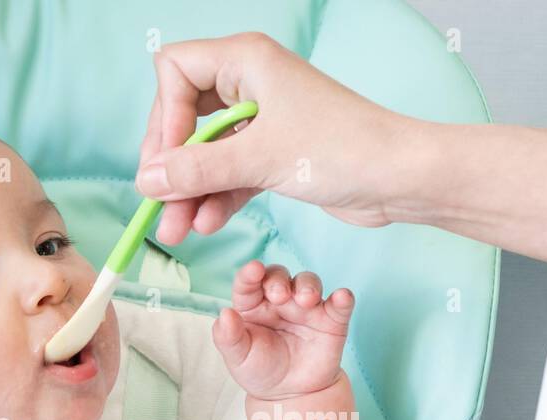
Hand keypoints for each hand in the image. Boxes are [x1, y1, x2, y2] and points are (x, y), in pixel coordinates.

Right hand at [136, 32, 408, 244]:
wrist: (400, 179)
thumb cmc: (342, 149)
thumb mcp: (260, 158)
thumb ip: (199, 170)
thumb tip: (146, 181)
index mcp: (246, 60)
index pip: (175, 71)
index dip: (164, 118)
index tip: (168, 163)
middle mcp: (251, 83)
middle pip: (185, 117)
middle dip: (172, 165)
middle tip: (158, 206)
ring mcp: (265, 120)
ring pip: (209, 152)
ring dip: (191, 191)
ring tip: (176, 232)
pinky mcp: (278, 154)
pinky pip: (233, 173)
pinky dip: (219, 197)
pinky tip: (206, 225)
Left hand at [213, 260, 353, 400]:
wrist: (291, 396)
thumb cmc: (261, 370)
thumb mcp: (238, 358)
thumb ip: (228, 337)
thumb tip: (224, 314)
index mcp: (253, 304)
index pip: (249, 283)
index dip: (250, 274)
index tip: (253, 270)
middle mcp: (280, 300)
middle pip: (280, 276)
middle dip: (279, 280)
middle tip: (280, 295)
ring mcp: (307, 308)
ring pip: (309, 282)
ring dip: (308, 285)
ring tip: (306, 300)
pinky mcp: (331, 321)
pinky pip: (340, 304)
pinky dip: (343, 298)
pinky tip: (342, 297)